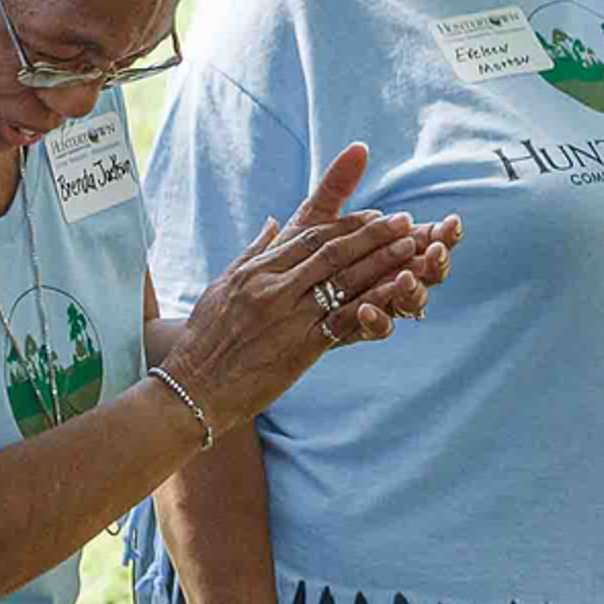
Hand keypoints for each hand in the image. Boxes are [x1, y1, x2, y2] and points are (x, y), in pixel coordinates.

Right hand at [164, 149, 450, 429]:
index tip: (375, 214)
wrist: (192, 390)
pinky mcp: (301, 347)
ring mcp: (288, 316)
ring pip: (343, 280)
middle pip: (332, 252)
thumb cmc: (204, 340)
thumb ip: (253, 251)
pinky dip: (374, 303)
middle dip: (372, 234)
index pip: (309, 237)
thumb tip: (275, 221)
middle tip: (404, 220)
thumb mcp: (222, 286)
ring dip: (381, 261)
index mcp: (256, 271)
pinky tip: (398, 293)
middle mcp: (273, 288)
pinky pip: (344, 320)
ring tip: (412, 247)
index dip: (346, 224)